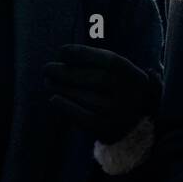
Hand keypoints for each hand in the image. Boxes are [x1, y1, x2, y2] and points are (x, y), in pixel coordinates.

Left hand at [44, 44, 159, 144]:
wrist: (133, 126)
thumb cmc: (117, 91)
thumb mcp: (117, 74)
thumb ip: (96, 61)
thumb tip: (63, 53)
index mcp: (135, 76)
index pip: (110, 60)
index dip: (84, 54)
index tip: (62, 51)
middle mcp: (130, 94)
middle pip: (98, 79)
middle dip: (67, 72)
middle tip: (47, 68)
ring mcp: (119, 113)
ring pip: (87, 97)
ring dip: (62, 88)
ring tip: (48, 82)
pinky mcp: (106, 130)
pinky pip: (83, 117)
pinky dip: (66, 106)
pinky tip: (54, 98)